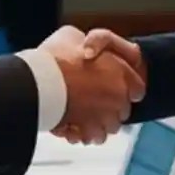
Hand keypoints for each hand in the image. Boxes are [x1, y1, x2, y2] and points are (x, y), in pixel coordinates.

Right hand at [40, 26, 144, 144]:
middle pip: (123, 110)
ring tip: (83, 114)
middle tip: (94, 99)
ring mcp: (104, 116)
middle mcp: (117, 97)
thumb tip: (86, 47)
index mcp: (121, 73)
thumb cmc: (55, 59)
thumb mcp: (72, 36)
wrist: (37, 82)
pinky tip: (73, 126)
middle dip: (111, 107)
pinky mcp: (88, 132)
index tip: (118, 88)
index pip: (138, 88)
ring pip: (109, 127)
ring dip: (99, 122)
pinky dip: (84, 134)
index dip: (128, 87)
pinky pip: (92, 138)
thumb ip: (89, 44)